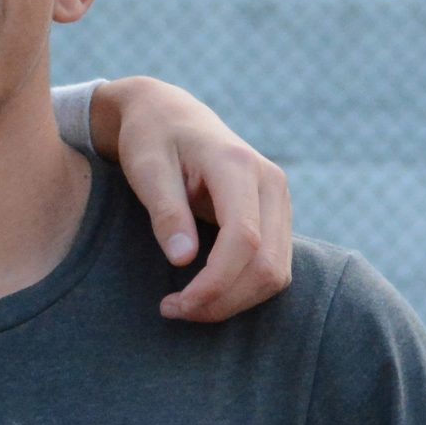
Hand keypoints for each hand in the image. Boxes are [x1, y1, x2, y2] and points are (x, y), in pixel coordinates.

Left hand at [95, 77, 293, 322]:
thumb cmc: (151, 138)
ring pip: (276, 272)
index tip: (174, 304)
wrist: (170, 113)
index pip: (244, 239)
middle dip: (223, 301)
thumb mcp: (146, 168)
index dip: (214, 283)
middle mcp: (271, 183)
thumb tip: (183, 259)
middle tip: (173, 311)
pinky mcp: (275, 216)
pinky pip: (272, 266)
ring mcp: (279, 201)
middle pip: (268, 265)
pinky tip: (204, 292)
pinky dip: (242, 290)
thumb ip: (166, 211)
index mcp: (238, 166)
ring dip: (234, 302)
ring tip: (184, 306)